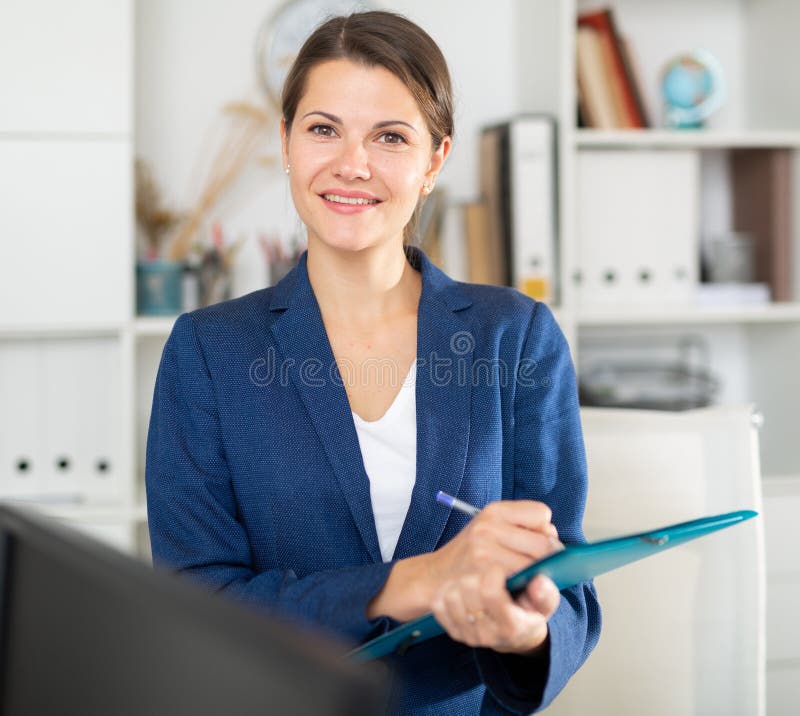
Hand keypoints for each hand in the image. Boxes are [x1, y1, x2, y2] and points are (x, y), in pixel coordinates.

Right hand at [366, 500, 561, 626]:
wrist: (434, 578)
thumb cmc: (469, 555)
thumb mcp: (490, 529)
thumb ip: (522, 528)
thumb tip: (553, 536)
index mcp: (493, 511)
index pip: (541, 514)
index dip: (544, 530)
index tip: (535, 543)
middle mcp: (488, 526)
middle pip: (544, 543)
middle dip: (548, 559)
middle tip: (538, 569)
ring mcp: (485, 551)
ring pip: (536, 566)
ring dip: (537, 576)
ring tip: (523, 580)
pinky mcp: (484, 576)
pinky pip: (522, 582)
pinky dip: (524, 587)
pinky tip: (514, 589)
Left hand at [431, 566, 559, 652]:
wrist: (510, 633)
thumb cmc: (529, 611)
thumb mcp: (545, 604)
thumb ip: (545, 594)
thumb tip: (538, 580)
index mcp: (511, 627)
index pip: (490, 593)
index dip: (494, 571)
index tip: (501, 563)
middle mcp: (486, 634)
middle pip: (467, 590)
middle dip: (477, 571)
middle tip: (487, 566)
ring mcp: (466, 633)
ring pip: (451, 595)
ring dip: (462, 579)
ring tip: (475, 575)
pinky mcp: (451, 629)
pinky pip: (439, 603)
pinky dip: (448, 590)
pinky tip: (462, 586)